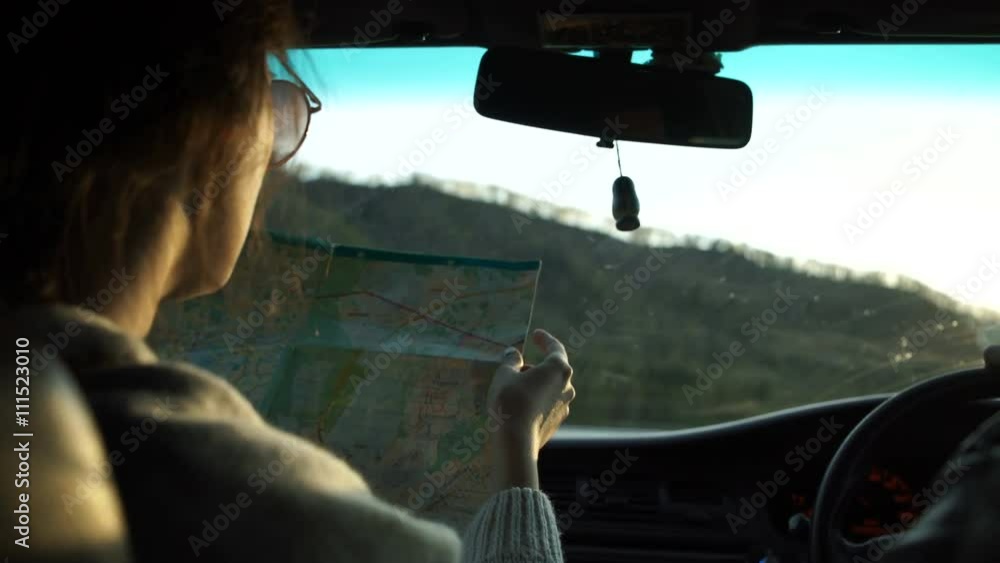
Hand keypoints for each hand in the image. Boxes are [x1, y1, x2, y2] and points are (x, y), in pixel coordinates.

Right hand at [486, 328, 575, 489]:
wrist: (516, 441)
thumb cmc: (510, 401)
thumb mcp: (505, 375)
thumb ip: (511, 361)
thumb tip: (513, 354)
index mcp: (558, 369)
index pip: (555, 347)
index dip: (544, 339)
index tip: (536, 334)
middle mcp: (567, 386)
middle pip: (552, 370)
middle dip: (535, 367)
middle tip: (516, 368)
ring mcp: (564, 406)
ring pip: (549, 388)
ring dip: (535, 385)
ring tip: (512, 390)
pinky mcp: (557, 423)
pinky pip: (546, 405)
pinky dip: (535, 401)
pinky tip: (518, 407)